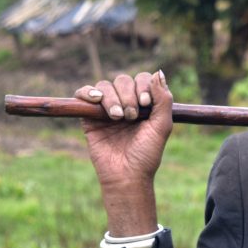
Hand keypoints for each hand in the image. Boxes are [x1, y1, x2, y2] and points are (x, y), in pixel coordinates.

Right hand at [74, 71, 172, 236]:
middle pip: (123, 80)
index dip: (143, 86)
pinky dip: (88, 92)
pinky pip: (83, 94)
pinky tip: (97, 100)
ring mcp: (107, 109)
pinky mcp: (89, 117)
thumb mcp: (162, 125)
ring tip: (118, 118)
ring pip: (104, 86)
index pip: (142, 79)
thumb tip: (158, 72)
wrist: (127, 175)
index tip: (145, 104)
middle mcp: (126, 103)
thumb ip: (163, 99)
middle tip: (131, 117)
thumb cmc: (146, 153)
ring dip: (112, 98)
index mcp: (145, 104)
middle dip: (128, 95)